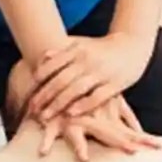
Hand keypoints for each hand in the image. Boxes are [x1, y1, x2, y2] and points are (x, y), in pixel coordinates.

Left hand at [27, 32, 154, 121]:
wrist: (133, 45)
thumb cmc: (104, 48)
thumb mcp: (83, 44)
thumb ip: (64, 50)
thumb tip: (44, 56)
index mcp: (77, 50)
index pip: (53, 65)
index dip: (39, 80)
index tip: (28, 92)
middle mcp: (88, 60)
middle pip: (61, 80)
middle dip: (44, 96)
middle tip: (32, 110)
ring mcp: (101, 72)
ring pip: (76, 89)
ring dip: (58, 104)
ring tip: (45, 116)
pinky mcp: (115, 83)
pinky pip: (97, 96)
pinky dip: (83, 105)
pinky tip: (72, 114)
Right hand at [38, 95, 161, 161]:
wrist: (72, 58)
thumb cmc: (94, 83)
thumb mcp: (112, 99)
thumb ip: (126, 117)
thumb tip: (141, 130)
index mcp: (108, 115)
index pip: (128, 131)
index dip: (142, 139)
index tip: (157, 146)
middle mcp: (93, 117)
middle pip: (109, 135)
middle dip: (122, 143)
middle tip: (133, 151)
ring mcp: (75, 117)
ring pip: (78, 133)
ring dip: (79, 146)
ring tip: (83, 159)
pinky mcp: (56, 117)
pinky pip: (50, 130)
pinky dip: (48, 139)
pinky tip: (44, 151)